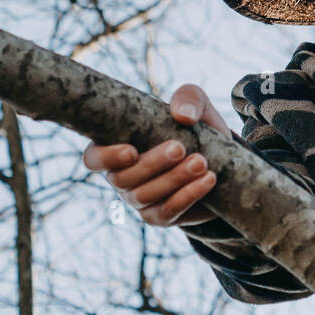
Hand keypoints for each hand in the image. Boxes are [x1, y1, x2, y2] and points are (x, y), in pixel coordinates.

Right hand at [81, 84, 232, 227]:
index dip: (106, 157)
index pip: (93, 158)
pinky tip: (207, 180)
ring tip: (201, 163)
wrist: (221, 158)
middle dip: (153, 163)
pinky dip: (188, 196)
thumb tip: (183, 115)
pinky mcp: (160, 216)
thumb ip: (188, 99)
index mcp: (117, 147)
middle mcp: (122, 177)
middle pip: (123, 178)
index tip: (132, 150)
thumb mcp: (194, 104)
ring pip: (145, 195)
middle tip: (180, 148)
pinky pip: (166, 212)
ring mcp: (139, 200)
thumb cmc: (194, 126)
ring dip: (174, 179)